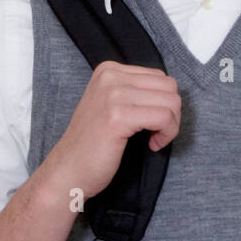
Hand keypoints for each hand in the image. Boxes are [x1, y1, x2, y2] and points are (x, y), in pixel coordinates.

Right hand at [41, 61, 180, 200]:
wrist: (68, 170)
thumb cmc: (93, 144)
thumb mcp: (111, 104)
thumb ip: (135, 91)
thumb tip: (172, 92)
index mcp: (108, 70)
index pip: (160, 76)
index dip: (163, 102)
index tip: (151, 122)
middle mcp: (110, 76)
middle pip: (169, 86)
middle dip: (172, 113)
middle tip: (157, 132)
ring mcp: (113, 95)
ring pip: (171, 101)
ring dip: (171, 125)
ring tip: (154, 139)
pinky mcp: (118, 116)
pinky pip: (164, 118)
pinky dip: (166, 134)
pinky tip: (152, 145)